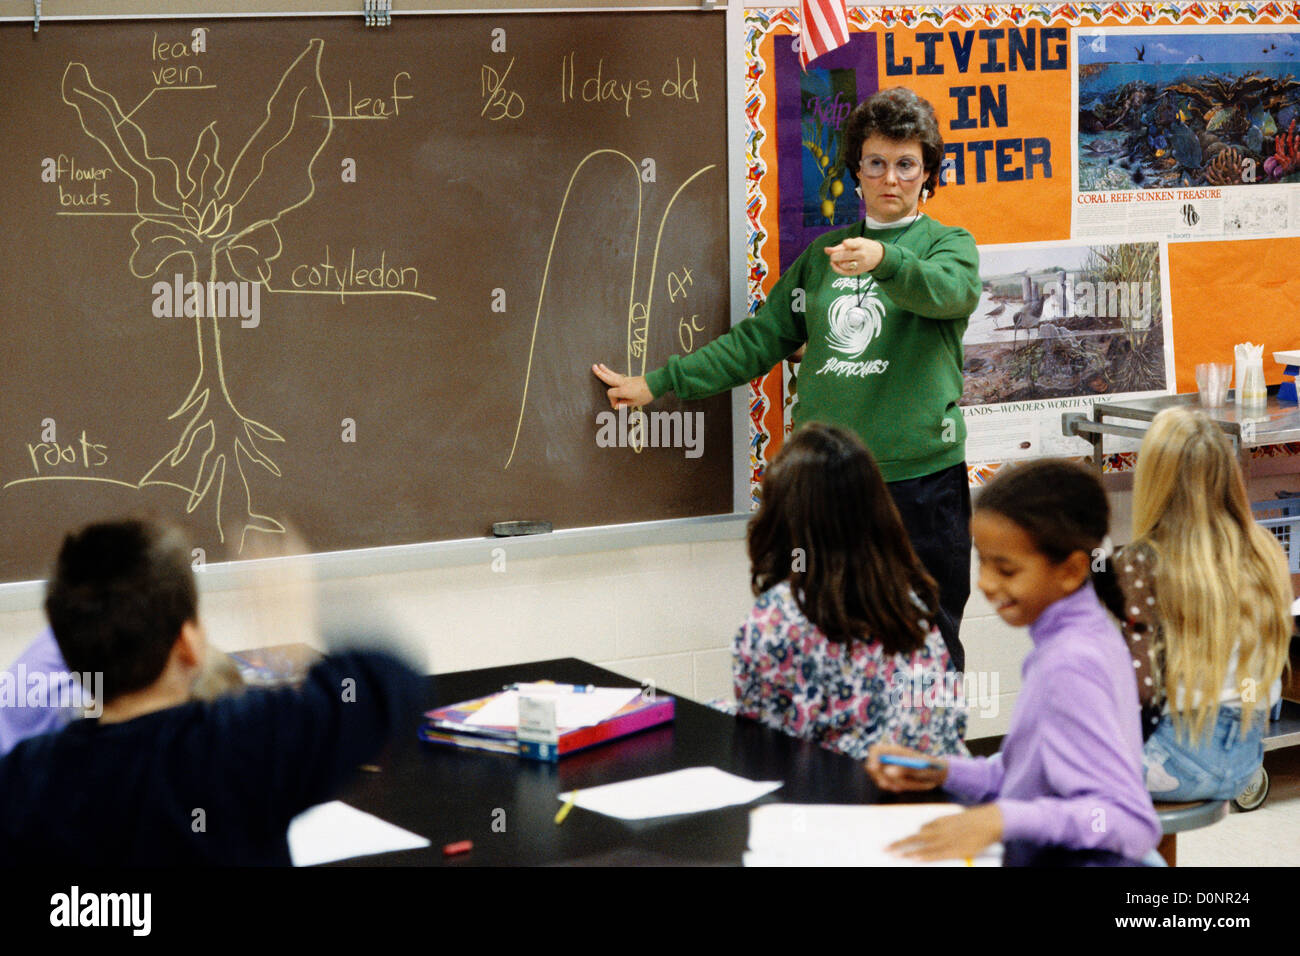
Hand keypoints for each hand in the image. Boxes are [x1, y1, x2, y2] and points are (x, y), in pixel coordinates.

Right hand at [592, 363, 652, 408]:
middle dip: (601, 373)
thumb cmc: (646, 394)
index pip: (611, 393)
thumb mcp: (636, 402)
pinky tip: (608, 370)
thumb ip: (625, 404)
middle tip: (593, 367)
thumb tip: (616, 406)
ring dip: (605, 370)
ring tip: (598, 365)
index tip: (617, 405)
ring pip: (612, 374)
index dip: (612, 400)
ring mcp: (625, 379)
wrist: (655, 384)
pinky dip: (611, 372)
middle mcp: (623, 383)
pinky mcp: (628, 378)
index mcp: (623, 390)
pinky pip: (617, 375)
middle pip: (609, 378)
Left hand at [825, 238, 883, 275]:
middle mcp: (861, 254)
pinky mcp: (858, 272)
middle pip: (845, 255)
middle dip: (835, 255)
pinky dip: (837, 269)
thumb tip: (826, 250)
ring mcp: (860, 264)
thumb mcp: (856, 242)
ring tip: (836, 259)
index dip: (848, 243)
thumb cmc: (863, 247)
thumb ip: (841, 246)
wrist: (879, 256)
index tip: (845, 243)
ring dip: (836, 262)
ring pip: (844, 264)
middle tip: (832, 255)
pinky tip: (834, 265)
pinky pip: (845, 272)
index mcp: (861, 244)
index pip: (855, 244)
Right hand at [865, 742, 947, 791]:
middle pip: (873, 768)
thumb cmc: (929, 767)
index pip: (875, 750)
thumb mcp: (920, 768)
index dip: (872, 759)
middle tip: (897, 788)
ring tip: (913, 784)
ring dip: (896, 785)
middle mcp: (887, 759)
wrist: (937, 773)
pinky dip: (898, 788)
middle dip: (884, 779)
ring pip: (882, 780)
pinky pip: (889, 787)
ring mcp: (887, 769)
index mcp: (894, 750)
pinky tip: (909, 786)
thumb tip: (888, 772)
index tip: (875, 769)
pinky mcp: (890, 779)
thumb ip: (904, 769)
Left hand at [888, 803, 1002, 862]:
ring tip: (895, 856)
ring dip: (909, 852)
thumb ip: (935, 823)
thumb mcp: (950, 818)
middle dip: (899, 845)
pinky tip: (917, 859)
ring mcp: (948, 840)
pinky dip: (927, 856)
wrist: (990, 821)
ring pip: (924, 847)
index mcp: (938, 822)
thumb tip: (921, 828)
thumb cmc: (971, 820)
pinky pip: (939, 854)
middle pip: (915, 838)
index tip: (890, 844)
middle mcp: (940, 830)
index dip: (903, 839)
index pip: (916, 832)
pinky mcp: (958, 850)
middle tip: (884, 849)